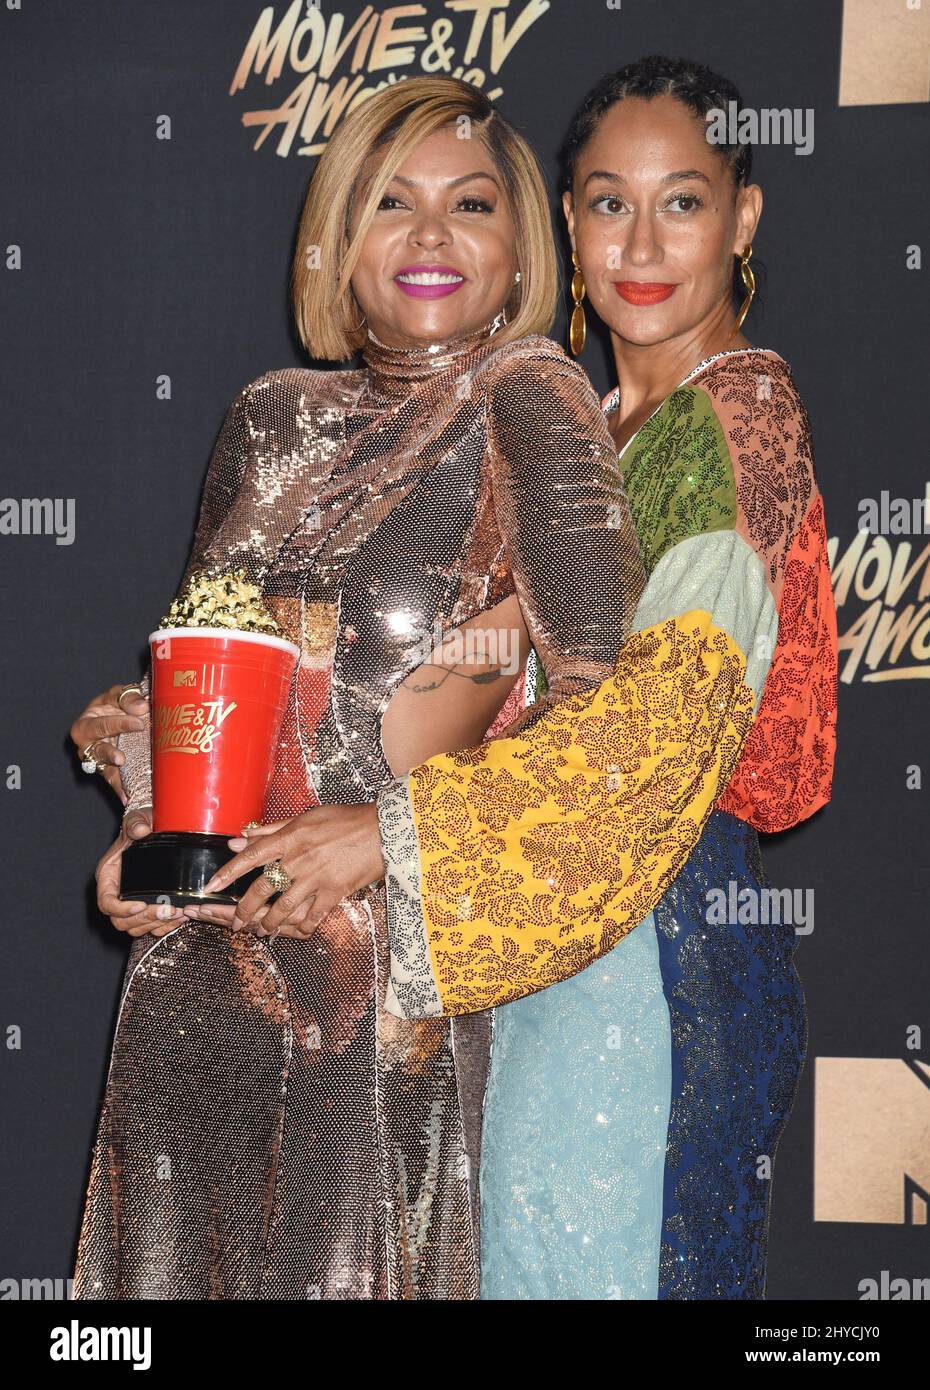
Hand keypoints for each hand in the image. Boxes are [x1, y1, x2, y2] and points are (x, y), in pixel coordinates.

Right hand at [71, 683, 149, 803]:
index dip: (120, 723)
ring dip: (115, 778)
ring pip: (105, 770)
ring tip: (125, 787)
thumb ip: (128, 697)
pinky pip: (115, 782)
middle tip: (122, 759)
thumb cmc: (116, 705)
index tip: (139, 723)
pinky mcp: (109, 772)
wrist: (120, 718)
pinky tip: (129, 798)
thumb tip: (141, 707)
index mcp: (86, 724)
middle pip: (98, 750)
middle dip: (109, 754)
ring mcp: (98, 761)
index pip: (102, 724)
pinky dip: (122, 791)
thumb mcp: (118, 696)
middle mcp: (88, 746)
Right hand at [95, 808, 187, 937]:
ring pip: (136, 928)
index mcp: (108, 876)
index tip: (141, 905)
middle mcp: (116, 893)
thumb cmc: (141, 824)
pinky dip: (165, 926)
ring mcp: (131, 902)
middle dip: (146, 918)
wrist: (153, 827)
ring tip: (179, 912)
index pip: (106, 902)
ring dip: (158, 924)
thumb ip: (136, 824)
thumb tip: (141, 830)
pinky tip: (181, 916)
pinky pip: (151, 927)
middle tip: (169, 909)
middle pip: (121, 921)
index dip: (121, 909)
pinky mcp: (147, 906)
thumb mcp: (137, 820)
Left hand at [192, 805, 385, 938]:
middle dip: (244, 909)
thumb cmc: (345, 820)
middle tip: (234, 923)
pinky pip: (313, 916)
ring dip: (268, 923)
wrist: (383, 830)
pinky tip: (293, 932)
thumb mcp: (306, 817)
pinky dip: (300, 927)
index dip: (229, 872)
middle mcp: (301, 858)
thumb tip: (240, 837)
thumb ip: (271, 830)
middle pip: (263, 888)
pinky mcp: (335, 892)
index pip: (252, 855)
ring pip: (284, 907)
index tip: (211, 887)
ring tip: (261, 930)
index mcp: (292, 837)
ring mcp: (318, 877)